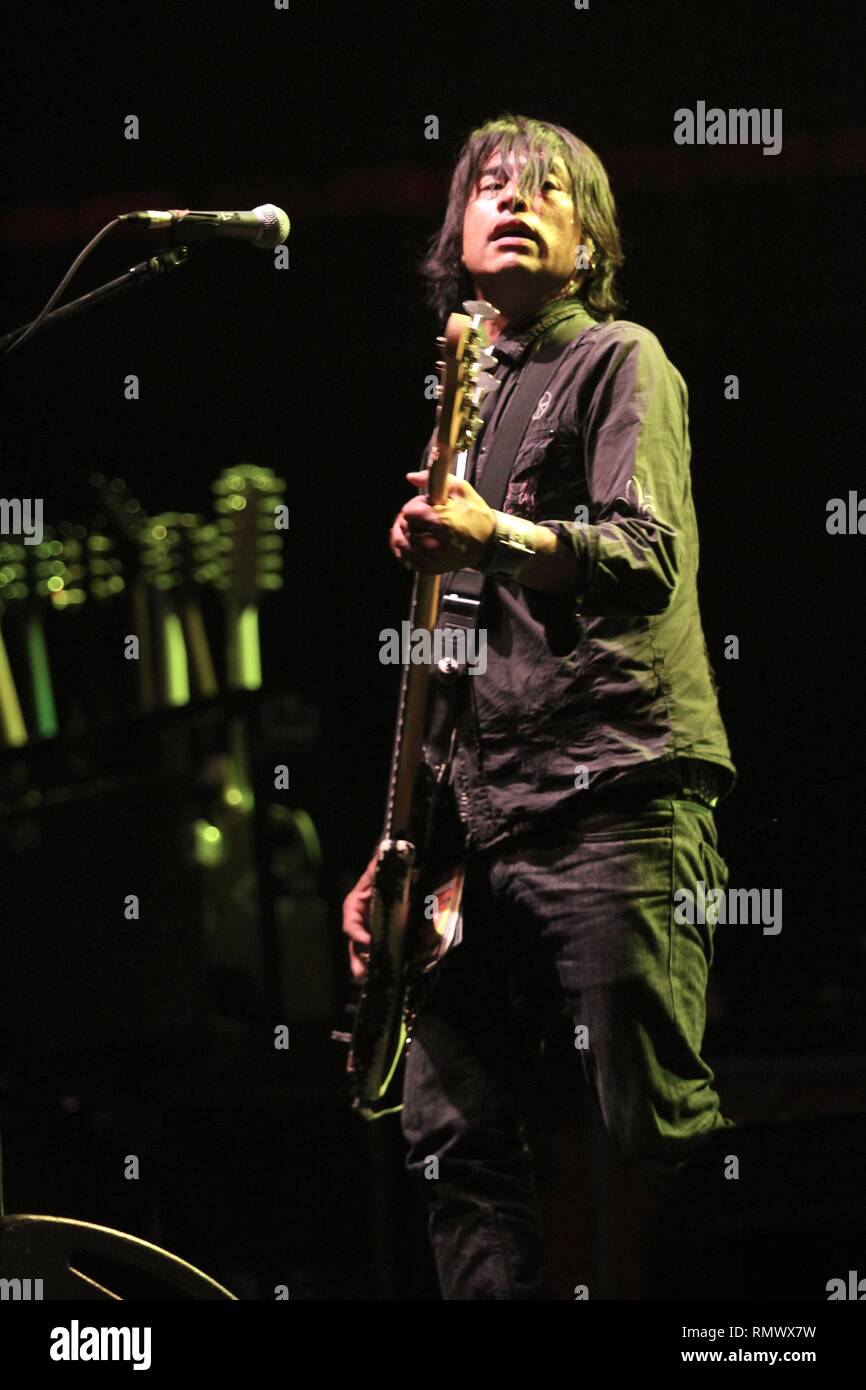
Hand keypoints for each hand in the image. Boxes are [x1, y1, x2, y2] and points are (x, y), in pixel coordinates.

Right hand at [342, 851, 377, 979]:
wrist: (403, 868)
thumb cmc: (388, 868)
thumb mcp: (381, 868)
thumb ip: (379, 865)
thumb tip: (381, 856)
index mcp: (357, 901)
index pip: (351, 919)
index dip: (356, 932)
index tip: (367, 942)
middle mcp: (362, 916)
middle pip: (355, 938)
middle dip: (355, 955)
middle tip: (359, 972)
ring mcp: (372, 924)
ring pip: (363, 946)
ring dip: (363, 961)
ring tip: (365, 977)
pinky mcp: (385, 931)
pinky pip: (379, 946)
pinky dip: (379, 958)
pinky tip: (383, 970)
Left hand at [389, 470, 495, 573]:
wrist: (488, 542)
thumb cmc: (475, 515)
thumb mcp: (460, 490)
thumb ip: (433, 479)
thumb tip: (411, 477)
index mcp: (440, 522)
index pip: (408, 512)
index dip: (414, 505)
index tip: (425, 506)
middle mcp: (434, 543)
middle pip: (404, 527)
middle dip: (410, 519)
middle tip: (422, 517)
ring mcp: (432, 558)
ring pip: (401, 543)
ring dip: (404, 533)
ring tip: (415, 528)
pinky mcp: (430, 568)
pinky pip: (405, 558)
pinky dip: (403, 549)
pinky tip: (410, 542)